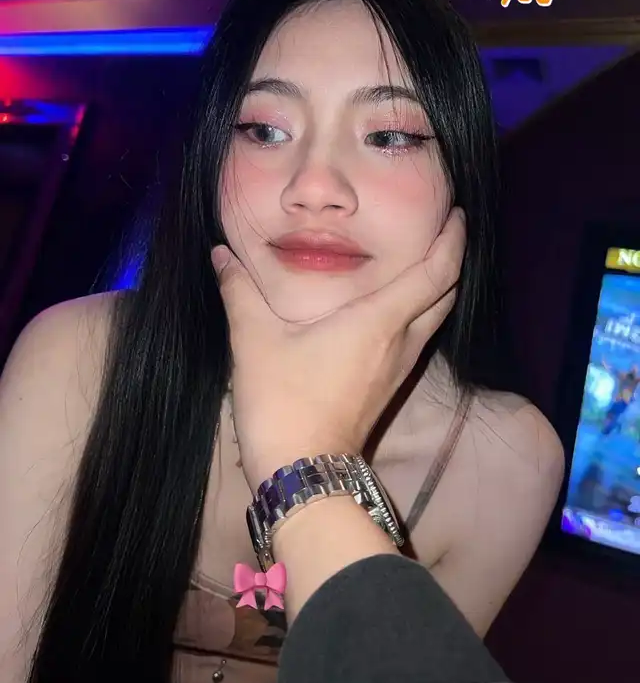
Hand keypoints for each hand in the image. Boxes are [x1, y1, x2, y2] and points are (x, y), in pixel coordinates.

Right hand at [212, 208, 465, 491]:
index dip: (451, 240)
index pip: (435, 273)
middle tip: (445, 227)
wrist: (301, 469)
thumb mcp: (254, 340)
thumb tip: (219, 253)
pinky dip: (422, 311)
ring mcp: (399, 367)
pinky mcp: (390, 385)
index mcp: (380, 321)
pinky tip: (399, 305)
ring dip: (440, 286)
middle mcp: (401, 341)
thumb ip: (239, 290)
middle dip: (452, 257)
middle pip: (446, 293)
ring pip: (436, 318)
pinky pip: (420, 337)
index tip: (456, 213)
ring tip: (428, 257)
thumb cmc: (282, 400)